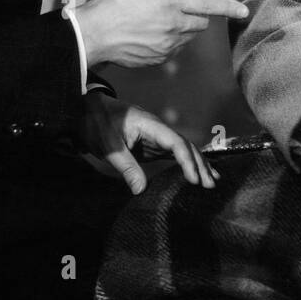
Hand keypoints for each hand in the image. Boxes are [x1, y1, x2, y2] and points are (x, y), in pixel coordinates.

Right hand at [74, 0, 247, 67]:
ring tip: (152, 23)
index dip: (229, 8)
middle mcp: (174, 24)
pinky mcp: (160, 59)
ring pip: (187, 37)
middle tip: (174, 12)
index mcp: (171, 1)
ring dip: (180, 30)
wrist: (93, 35)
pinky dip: (167, 42)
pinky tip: (146, 36)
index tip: (243, 12)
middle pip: (201, 24)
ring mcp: (168, 45)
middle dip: (196, 17)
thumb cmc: (114, 3)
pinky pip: (173, 49)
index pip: (209, 5)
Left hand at [83, 91, 217, 194]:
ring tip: (212, 182)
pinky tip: (197, 174)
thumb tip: (140, 190)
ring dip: (198, 164)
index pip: (176, 142)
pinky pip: (175, 153)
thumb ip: (126, 167)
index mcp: (150, 125)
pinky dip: (188, 163)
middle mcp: (158, 129)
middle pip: (186, 145)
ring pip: (184, 149)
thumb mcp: (109, 147)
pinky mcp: (153, 145)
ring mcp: (157, 137)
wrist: (88, 109)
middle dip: (199, 164)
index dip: (187, 160)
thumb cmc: (97, 123)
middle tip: (210, 185)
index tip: (193, 179)